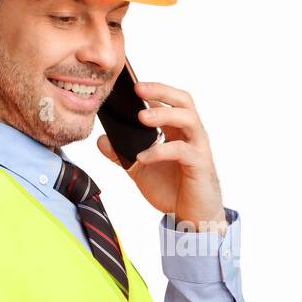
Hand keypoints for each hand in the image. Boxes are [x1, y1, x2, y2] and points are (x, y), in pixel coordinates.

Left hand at [96, 81, 227, 234]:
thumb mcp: (140, 170)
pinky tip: (143, 156)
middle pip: (183, 101)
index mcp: (177, 130)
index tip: (129, 83)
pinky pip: (182, 151)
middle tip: (138, 89)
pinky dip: (160, 151)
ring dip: (163, 114)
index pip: (168, 101)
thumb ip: (121, 155)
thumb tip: (101, 140)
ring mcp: (198, 147)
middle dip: (161, 91)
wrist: (192, 217)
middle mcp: (190, 134)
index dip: (152, 90)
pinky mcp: (200, 164)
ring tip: (140, 117)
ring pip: (188, 118)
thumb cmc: (172, 189)